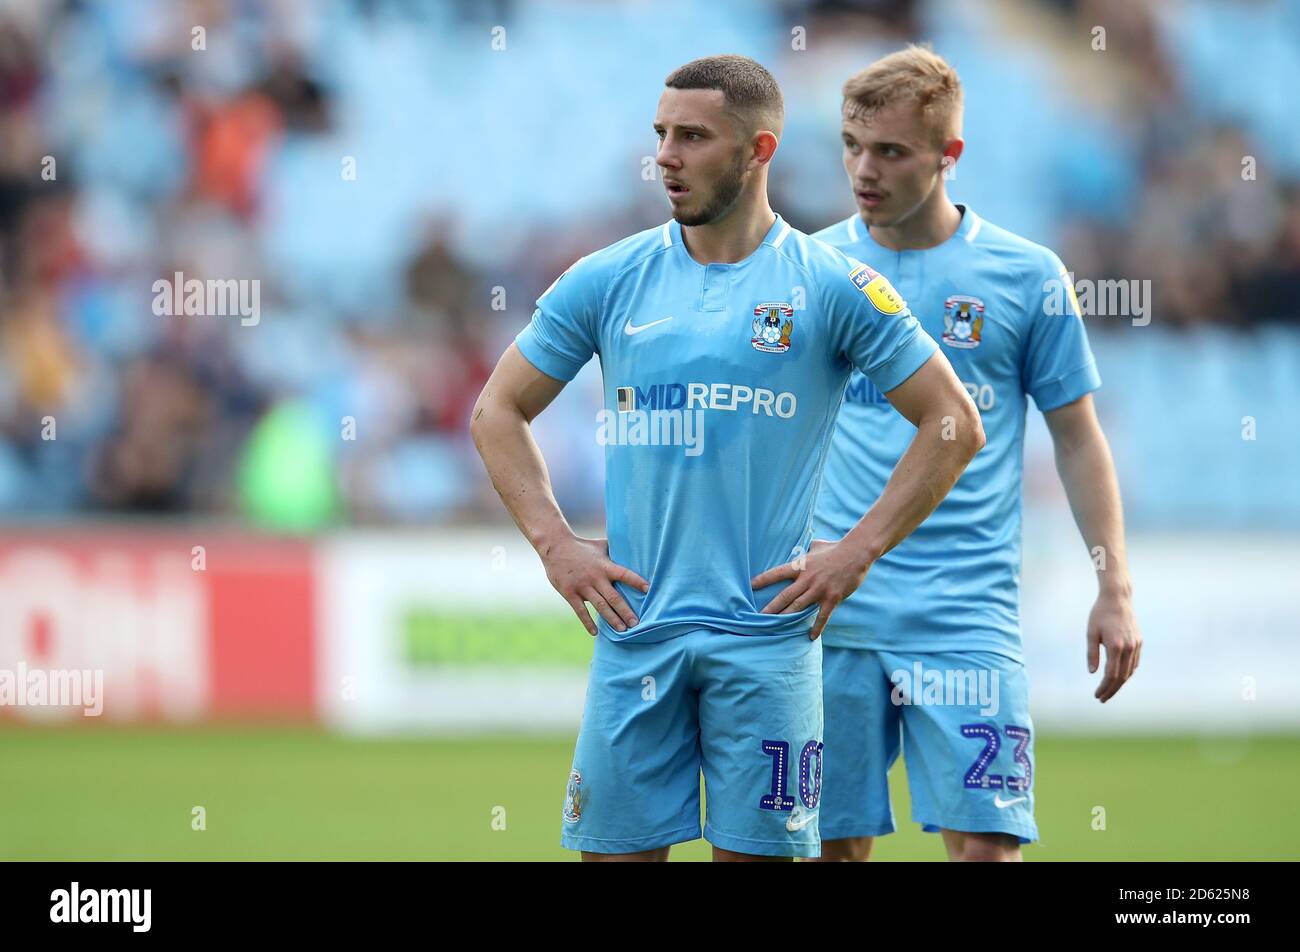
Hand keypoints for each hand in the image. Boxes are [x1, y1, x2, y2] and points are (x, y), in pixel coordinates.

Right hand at [541, 534, 648, 635]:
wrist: (555, 546)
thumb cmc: (581, 546)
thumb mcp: (600, 545)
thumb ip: (615, 549)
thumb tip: (633, 546)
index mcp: (605, 566)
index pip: (624, 574)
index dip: (636, 581)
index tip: (648, 589)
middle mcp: (595, 577)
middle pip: (614, 597)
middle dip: (626, 611)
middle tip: (636, 623)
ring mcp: (582, 586)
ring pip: (600, 606)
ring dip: (612, 619)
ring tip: (622, 630)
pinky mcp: (570, 593)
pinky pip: (580, 611)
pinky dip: (588, 622)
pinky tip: (595, 633)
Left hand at [750, 539, 870, 639]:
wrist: (856, 553)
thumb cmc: (835, 548)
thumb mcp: (816, 545)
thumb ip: (806, 550)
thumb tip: (801, 548)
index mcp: (801, 566)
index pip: (778, 573)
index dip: (764, 579)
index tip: (751, 586)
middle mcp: (807, 579)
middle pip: (785, 596)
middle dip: (771, 607)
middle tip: (758, 617)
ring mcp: (819, 590)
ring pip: (798, 607)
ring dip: (786, 618)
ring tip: (775, 627)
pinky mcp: (832, 598)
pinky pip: (822, 616)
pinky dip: (817, 627)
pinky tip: (811, 636)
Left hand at [1087, 589, 1140, 701]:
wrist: (1118, 598)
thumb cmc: (1100, 614)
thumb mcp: (1091, 633)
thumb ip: (1092, 653)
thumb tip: (1092, 672)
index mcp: (1116, 646)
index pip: (1111, 675)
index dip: (1104, 687)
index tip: (1097, 695)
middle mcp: (1129, 647)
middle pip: (1122, 677)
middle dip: (1112, 690)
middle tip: (1102, 699)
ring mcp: (1136, 645)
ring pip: (1130, 671)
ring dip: (1120, 683)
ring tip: (1108, 690)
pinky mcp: (1139, 642)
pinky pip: (1134, 663)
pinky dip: (1127, 673)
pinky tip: (1119, 677)